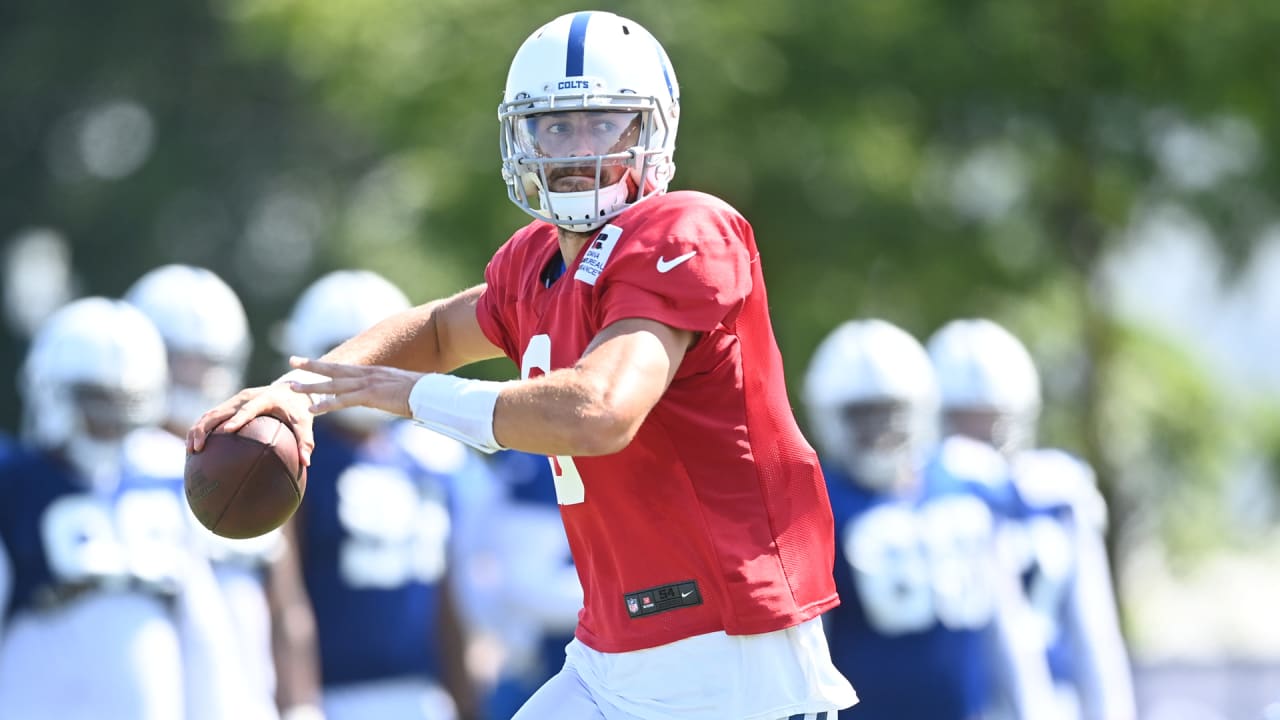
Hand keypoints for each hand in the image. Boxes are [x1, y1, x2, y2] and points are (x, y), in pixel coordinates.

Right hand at [186, 383, 316, 462]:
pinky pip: (211, 418)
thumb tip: (306, 462)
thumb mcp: (305, 423)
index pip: (248, 408)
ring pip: (209, 414)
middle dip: (205, 428)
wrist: (290, 390)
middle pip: (218, 411)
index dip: (238, 418)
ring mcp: (234, 401)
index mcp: (263, 399)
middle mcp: (245, 398)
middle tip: (198, 448)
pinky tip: (196, 449)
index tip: (228, 430)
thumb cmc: (298, 409)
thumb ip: (305, 441)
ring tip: (191, 451)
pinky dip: (201, 430)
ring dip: (197, 430)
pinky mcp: (229, 406)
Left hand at [285, 356, 424, 419]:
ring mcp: (367, 384)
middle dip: (311, 365)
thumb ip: (389, 392)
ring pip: (332, 384)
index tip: (312, 362)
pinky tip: (311, 409)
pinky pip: (342, 400)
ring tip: (292, 387)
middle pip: (334, 369)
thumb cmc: (421, 394)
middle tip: (292, 361)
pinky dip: (326, 404)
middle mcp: (367, 375)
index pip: (345, 368)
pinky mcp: (369, 395)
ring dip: (311, 386)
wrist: (430, 393)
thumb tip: (389, 398)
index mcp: (374, 373)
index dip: (327, 365)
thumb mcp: (400, 390)